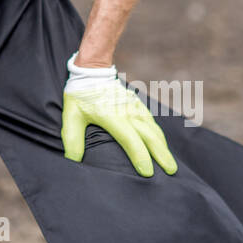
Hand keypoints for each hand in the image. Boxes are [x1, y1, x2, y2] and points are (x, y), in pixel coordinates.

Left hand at [61, 52, 177, 177]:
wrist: (91, 70)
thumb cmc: (79, 95)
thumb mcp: (70, 116)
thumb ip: (72, 139)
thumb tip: (74, 161)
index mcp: (112, 116)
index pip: (130, 139)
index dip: (140, 156)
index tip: (147, 172)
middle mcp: (128, 112)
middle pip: (150, 136)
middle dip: (162, 155)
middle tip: (171, 171)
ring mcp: (135, 108)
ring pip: (154, 129)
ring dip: (164, 146)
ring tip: (170, 164)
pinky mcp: (138, 105)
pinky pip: (152, 122)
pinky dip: (159, 136)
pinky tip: (162, 146)